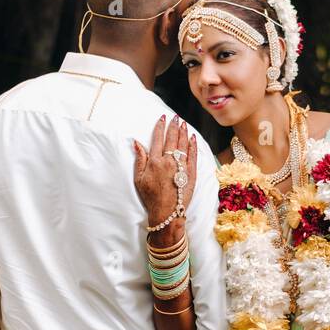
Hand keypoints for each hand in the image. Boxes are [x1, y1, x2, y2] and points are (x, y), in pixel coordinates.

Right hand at [133, 114, 197, 229]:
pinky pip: (193, 155)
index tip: (162, 118)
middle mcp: (169, 161)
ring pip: (183, 144)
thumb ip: (139, 159)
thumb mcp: (139, 179)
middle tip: (175, 117)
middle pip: (172, 138)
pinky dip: (193, 145)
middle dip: (174, 126)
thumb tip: (137, 143)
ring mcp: (181, 166)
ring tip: (183, 124)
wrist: (166, 212)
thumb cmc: (150, 197)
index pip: (158, 139)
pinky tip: (192, 138)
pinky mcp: (191, 173)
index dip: (160, 127)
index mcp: (155, 161)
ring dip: (183, 132)